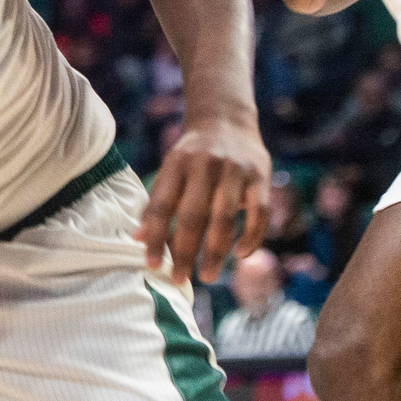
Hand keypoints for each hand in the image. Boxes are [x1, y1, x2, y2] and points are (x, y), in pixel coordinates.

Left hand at [135, 115, 270, 284]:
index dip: (156, 236)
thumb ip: (158, 202)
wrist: (227, 120)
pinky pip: (259, 214)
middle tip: (180, 280)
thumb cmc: (193, 155)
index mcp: (178, 163)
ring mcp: (235, 171)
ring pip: (225, 219)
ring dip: (216, 252)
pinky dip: (251, 237)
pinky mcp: (261, 177)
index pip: (163, 205)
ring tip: (207, 276)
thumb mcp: (171, 169)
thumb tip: (139, 239)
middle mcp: (206, 165)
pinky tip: (241, 255)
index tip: (152, 264)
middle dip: (185, 252)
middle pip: (193, 216)